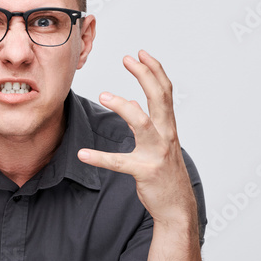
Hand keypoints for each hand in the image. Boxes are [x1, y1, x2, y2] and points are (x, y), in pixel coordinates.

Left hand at [77, 50, 197, 231]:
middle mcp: (166, 136)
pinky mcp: (144, 172)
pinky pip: (119, 162)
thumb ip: (149, 123)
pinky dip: (99, 158)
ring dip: (123, 106)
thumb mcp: (160, 145)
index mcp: (168, 128)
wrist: (177, 207)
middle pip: (160, 98)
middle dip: (146, 75)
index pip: (165, 92)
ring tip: (103, 95)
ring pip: (142, 122)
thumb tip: (136, 103)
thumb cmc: (166, 174)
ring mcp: (157, 153)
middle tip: (128, 58)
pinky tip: (83, 154)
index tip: (140, 54)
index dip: (154, 70)